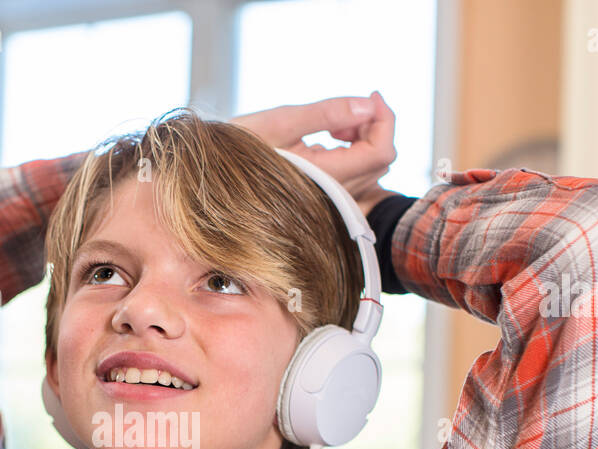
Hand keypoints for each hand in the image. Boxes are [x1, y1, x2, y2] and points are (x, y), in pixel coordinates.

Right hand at [231, 92, 400, 216]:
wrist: (212, 183)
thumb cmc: (238, 151)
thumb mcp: (281, 122)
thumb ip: (329, 113)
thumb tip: (368, 103)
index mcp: (326, 178)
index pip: (381, 151)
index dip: (385, 118)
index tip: (370, 95)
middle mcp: (333, 197)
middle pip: (382, 160)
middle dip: (374, 126)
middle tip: (344, 110)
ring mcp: (330, 203)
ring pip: (371, 169)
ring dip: (363, 139)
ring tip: (333, 127)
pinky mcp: (324, 201)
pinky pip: (355, 177)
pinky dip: (352, 153)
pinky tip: (327, 143)